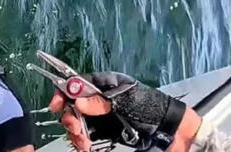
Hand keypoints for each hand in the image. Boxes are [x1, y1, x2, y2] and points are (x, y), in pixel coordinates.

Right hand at [48, 72, 194, 151]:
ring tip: (84, 144)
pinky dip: (82, 144)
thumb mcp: (128, 101)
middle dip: (70, 118)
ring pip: (77, 123)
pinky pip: (86, 138)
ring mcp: (102, 118)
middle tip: (76, 130)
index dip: (63, 92)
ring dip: (75, 134)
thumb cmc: (153, 108)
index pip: (77, 84)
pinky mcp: (105, 134)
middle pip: (73, 106)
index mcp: (106, 85)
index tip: (56, 105)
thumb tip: (78, 102)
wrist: (173, 133)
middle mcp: (100, 100)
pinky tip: (85, 148)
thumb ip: (102, 101)